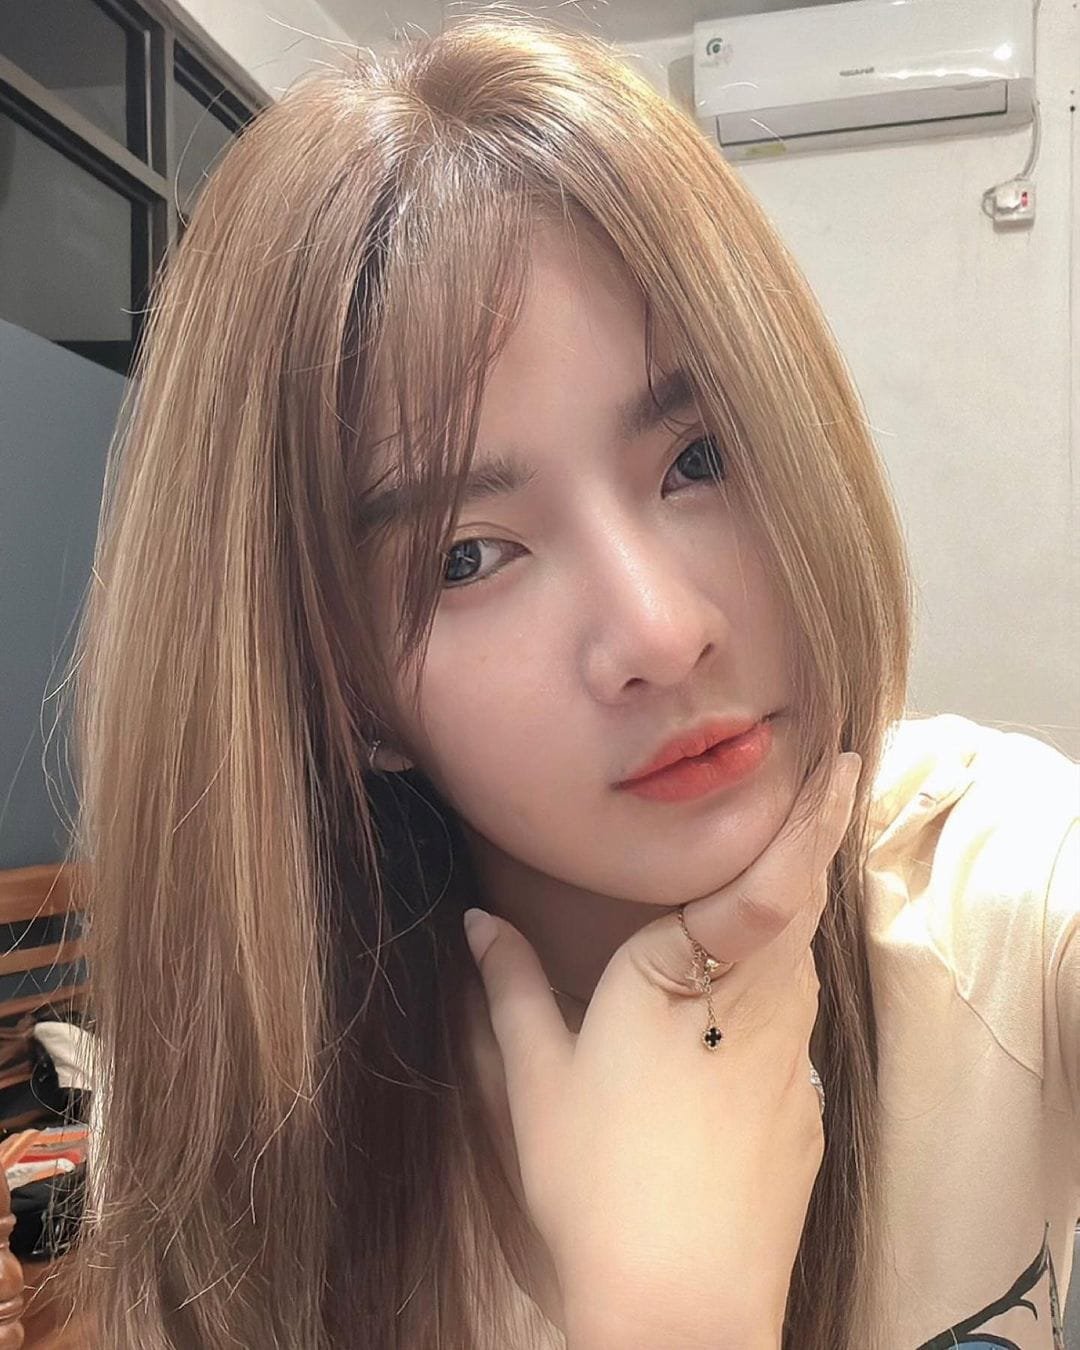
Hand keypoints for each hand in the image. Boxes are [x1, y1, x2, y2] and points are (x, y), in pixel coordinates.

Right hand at [462, 749, 861, 1347]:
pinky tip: (739, 1014)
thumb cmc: (594, 1179)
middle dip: (812, 842)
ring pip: (800, 964)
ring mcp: (792, 1060)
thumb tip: (477, 922)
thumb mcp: (533, 1079)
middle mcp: (755, 1007)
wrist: (681, 1305)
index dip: (807, 821)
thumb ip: (508, 987)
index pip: (766, 883)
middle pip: (797, 908)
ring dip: (794, 915)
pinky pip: (796, 1025)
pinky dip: (780, 992)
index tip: (837, 763)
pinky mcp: (806, 1108)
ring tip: (776, 882)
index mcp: (680, 979)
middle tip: (821, 787)